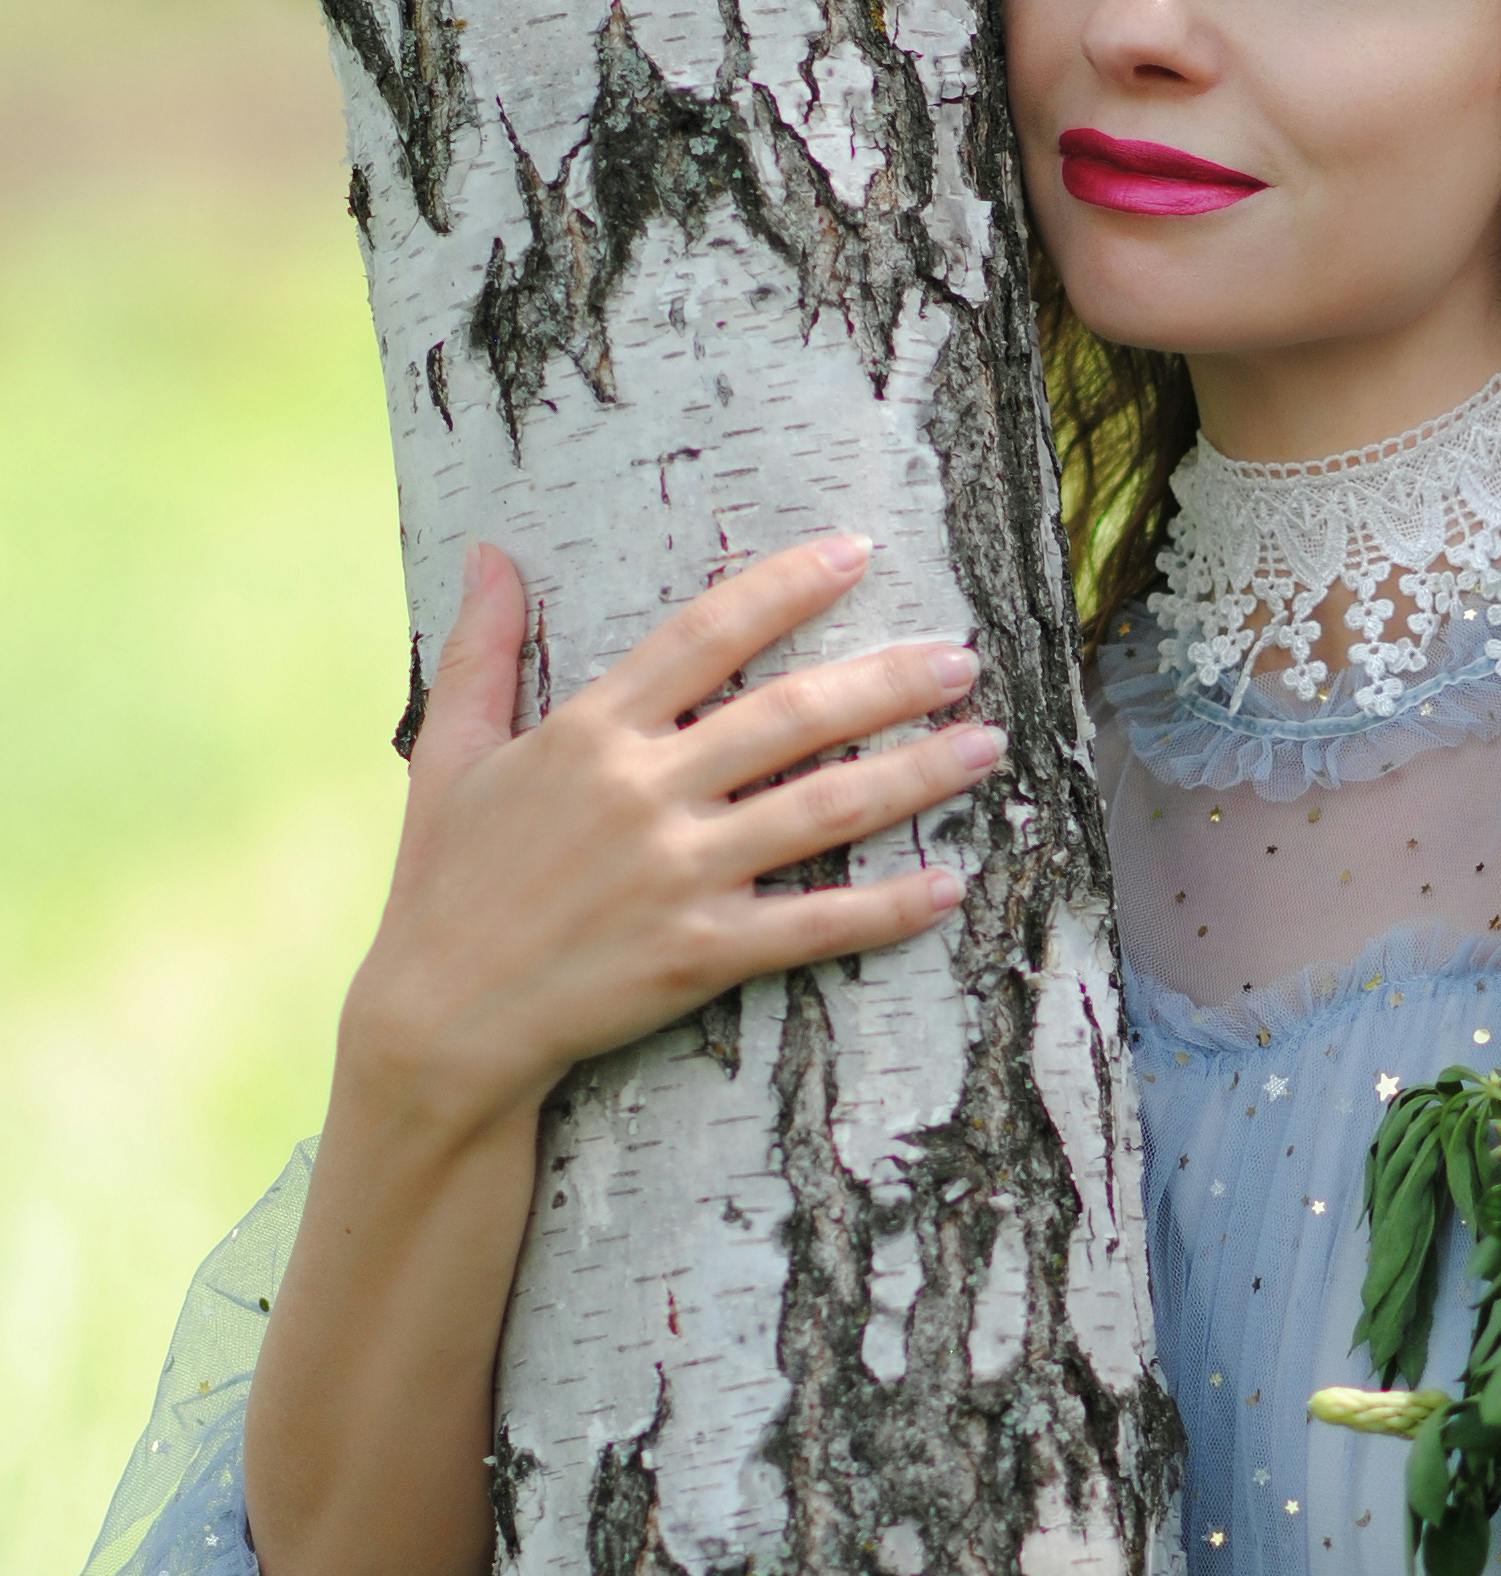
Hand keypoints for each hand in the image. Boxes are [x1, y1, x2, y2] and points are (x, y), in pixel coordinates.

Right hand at [346, 533, 991, 1135]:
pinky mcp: (702, 953)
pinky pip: (815, 923)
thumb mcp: (449, 756)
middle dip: (888, 680)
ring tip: (986, 746)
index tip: (857, 552)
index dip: (787, 587)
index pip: (708, 633)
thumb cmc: (443, 886)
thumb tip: (488, 552)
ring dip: (916, 774)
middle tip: (961, 657)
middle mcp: (645, 793)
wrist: (439, 1023)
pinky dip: (887, 907)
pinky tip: (947, 886)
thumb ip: (480, 651)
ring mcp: (679, 875)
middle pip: (793, 716)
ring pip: (824, 808)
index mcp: (590, 733)